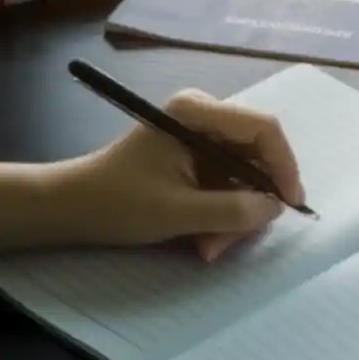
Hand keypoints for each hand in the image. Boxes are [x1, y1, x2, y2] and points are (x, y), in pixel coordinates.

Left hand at [55, 89, 304, 260]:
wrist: (70, 207)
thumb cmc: (116, 202)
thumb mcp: (177, 212)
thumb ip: (231, 211)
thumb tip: (275, 209)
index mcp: (197, 111)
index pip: (264, 129)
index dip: (284, 167)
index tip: (289, 205)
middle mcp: (204, 116)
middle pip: (257, 155)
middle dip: (251, 202)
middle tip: (233, 241)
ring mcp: (201, 137)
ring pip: (244, 177)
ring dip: (234, 216)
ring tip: (208, 247)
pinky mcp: (196, 158)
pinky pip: (227, 185)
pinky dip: (221, 214)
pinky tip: (202, 238)